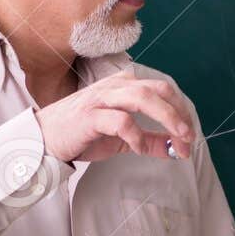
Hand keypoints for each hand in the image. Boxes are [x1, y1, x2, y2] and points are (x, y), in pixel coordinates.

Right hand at [36, 70, 196, 162]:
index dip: (181, 111)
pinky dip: (136, 135)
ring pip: (142, 97)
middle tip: (190, 136)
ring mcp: (101, 99)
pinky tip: (138, 148)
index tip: (189, 136)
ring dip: (166, 118)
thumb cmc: (82, 135)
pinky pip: (121, 121)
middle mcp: (115, 87)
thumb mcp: (122, 140)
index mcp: (123, 86)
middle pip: (158, 89)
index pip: (162, 90)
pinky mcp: (89, 116)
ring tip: (178, 139)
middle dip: (179, 112)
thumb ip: (149, 141)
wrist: (44, 139)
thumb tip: (177, 149)